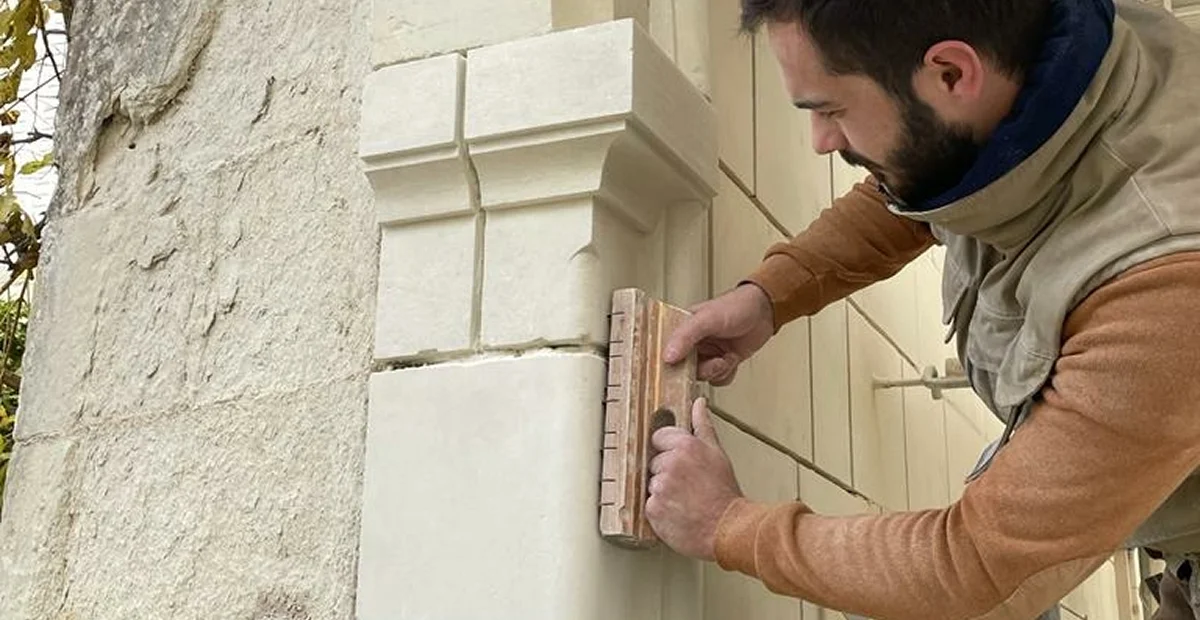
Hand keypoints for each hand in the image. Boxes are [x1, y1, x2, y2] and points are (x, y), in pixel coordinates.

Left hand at [645, 397, 742, 560]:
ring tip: (684, 500)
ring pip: (651, 484)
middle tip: (687, 486)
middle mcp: (670, 464)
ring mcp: (659, 487)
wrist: (728, 529)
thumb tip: (699, 404)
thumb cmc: (724, 493)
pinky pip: (649, 505)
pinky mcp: (653, 509)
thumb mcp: (717, 453)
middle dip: (666, 473)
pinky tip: (677, 512)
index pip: (659, 437)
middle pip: (654, 463)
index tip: (679, 462)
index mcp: (685, 446)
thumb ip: (703, 426)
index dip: (668, 450)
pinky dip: (660, 510)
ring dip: (663, 492)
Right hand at [664, 283, 773, 385]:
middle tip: (714, 362)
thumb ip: (685, 335)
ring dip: (716, 371)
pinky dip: (726, 374)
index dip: (669, 363)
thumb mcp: (706, 318)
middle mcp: (692, 343)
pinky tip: (731, 360)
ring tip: (726, 358)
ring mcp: (707, 354)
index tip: (678, 370)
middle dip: (701, 369)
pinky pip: (717, 379)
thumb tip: (668, 355)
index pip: (666, 351)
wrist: (765, 312)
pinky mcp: (721, 362)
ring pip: (701, 376)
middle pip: (684, 369)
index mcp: (682, 329)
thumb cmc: (736, 306)